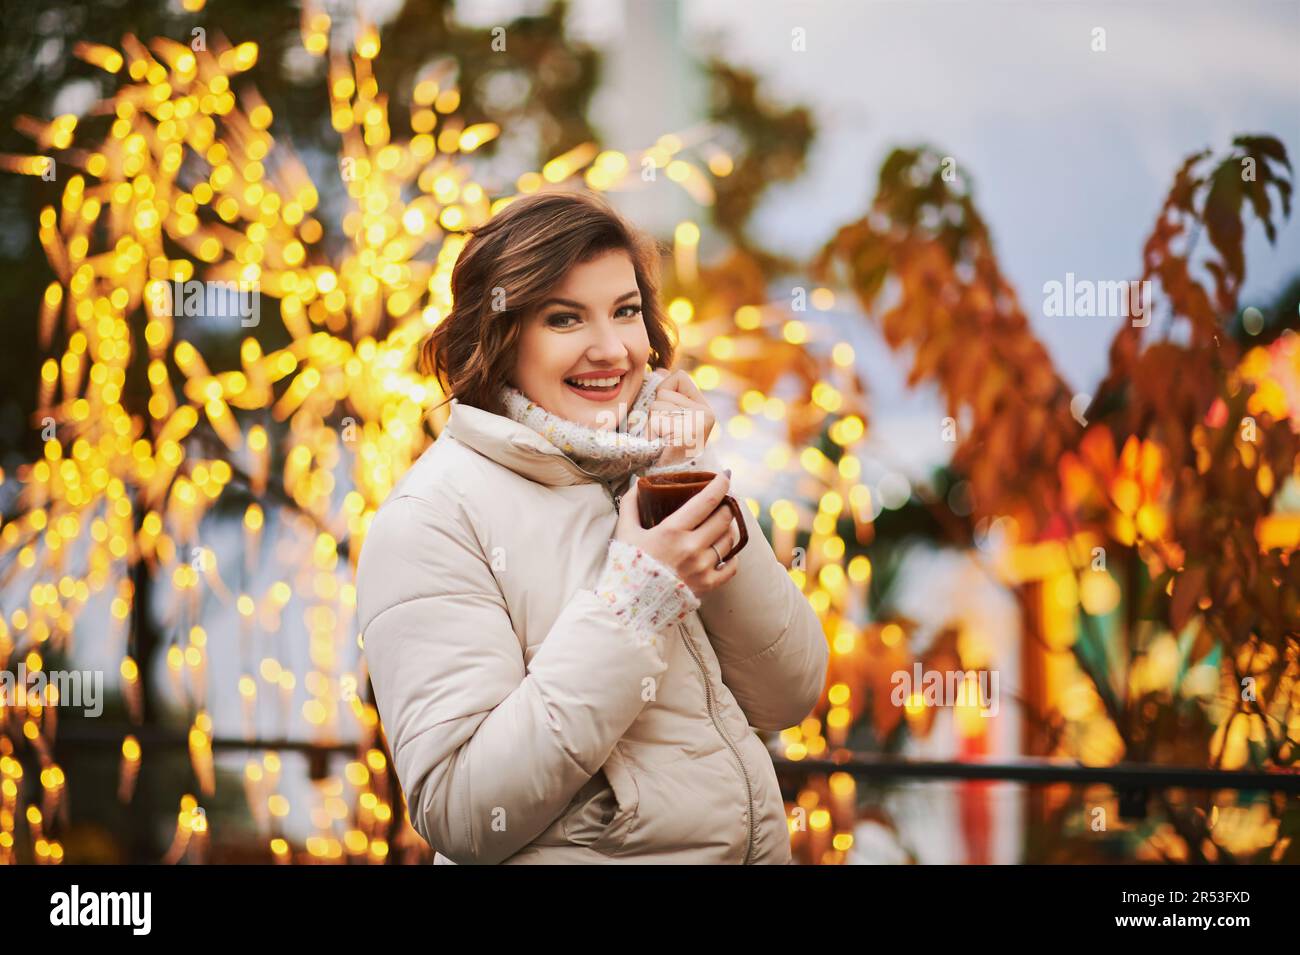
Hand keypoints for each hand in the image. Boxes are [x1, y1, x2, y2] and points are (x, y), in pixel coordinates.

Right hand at [612, 472, 741, 596]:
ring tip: (720, 526)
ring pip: (729, 539)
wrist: (631, 605)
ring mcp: (701, 568)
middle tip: (722, 502)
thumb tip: (637, 482)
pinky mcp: (708, 585)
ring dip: (728, 529)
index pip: (706, 501)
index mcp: (671, 531)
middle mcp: (690, 548)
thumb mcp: (625, 532)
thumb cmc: (628, 566)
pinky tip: (723, 551)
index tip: (725, 476)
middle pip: (723, 518)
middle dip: (726, 506)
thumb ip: (631, 504)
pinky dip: (731, 556)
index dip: (720, 484)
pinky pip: (731, 566)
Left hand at [646, 368, 714, 467]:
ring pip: (657, 406)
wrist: (667, 481)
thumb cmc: (662, 449)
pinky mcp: (690, 433)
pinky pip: (656, 421)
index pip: (678, 377)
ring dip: (651, 423)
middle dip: (654, 411)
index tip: (666, 414)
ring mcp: (700, 423)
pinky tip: (661, 445)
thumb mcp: (666, 416)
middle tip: (663, 433)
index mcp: (703, 408)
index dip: (663, 391)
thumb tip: (661, 370)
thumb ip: (665, 393)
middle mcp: (707, 413)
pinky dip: (652, 433)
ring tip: (662, 440)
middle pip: (663, 392)